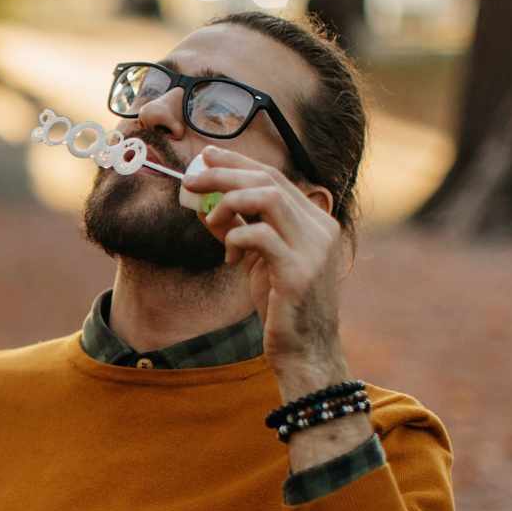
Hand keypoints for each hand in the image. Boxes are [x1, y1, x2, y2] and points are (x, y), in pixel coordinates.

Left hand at [182, 146, 346, 395]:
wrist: (305, 352)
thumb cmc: (281, 306)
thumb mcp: (258, 261)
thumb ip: (239, 230)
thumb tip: (205, 204)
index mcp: (315, 221)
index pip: (274, 177)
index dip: (237, 163)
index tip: (205, 159)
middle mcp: (321, 228)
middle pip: (268, 180)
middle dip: (224, 174)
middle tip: (191, 179)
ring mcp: (314, 248)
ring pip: (267, 197)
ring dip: (228, 201)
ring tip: (210, 219)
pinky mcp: (299, 272)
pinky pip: (260, 235)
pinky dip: (235, 238)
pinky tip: (229, 257)